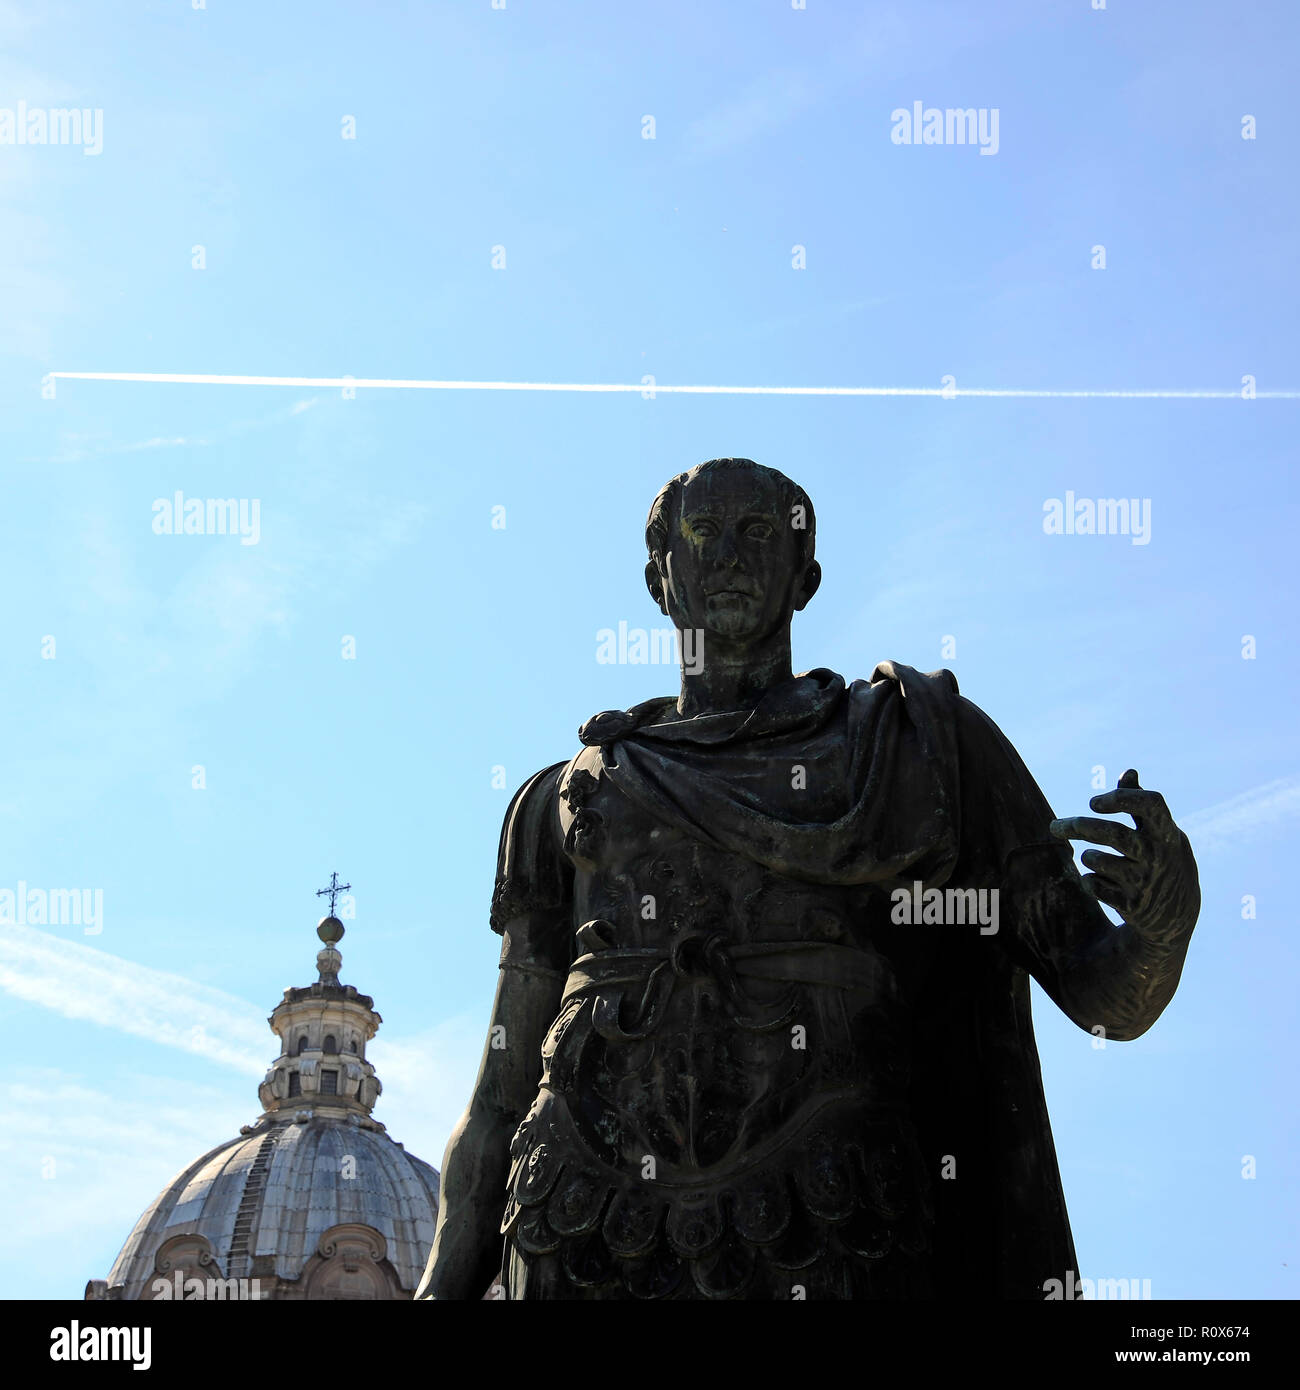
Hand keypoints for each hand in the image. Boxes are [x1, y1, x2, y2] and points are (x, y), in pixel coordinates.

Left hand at [1049, 769, 1198, 933]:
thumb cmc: (1163, 861)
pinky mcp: (1131, 905)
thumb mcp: (1161, 834)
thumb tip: (1129, 771)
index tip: (1093, 803)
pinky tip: (1098, 880)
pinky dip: (1089, 881)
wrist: (1176, 916)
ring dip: (1088, 857)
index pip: (1151, 804)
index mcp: (1166, 833)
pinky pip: (1095, 886)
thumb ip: (1141, 804)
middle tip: (1055, 826)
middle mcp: (1158, 855)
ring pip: (1098, 861)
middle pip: (1113, 833)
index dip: (1121, 797)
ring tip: (1092, 857)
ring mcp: (1145, 881)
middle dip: (1078, 827)